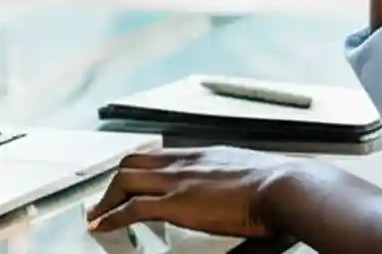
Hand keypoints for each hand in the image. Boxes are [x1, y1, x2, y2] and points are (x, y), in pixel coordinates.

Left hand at [84, 147, 294, 237]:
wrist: (284, 187)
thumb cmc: (276, 184)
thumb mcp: (248, 170)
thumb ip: (231, 176)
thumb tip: (234, 188)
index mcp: (200, 154)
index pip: (156, 156)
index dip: (138, 169)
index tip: (128, 181)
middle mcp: (183, 163)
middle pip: (132, 163)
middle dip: (113, 182)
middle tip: (104, 199)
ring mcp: (177, 181)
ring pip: (125, 180)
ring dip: (107, 199)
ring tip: (97, 215)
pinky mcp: (176, 203)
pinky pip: (133, 208)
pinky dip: (112, 217)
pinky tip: (103, 226)